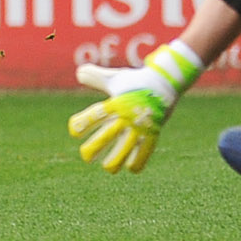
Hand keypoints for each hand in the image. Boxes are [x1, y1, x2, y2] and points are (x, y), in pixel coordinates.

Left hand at [68, 63, 182, 173]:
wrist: (166, 81)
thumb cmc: (136, 81)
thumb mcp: (115, 79)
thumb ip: (96, 78)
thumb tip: (79, 73)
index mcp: (115, 103)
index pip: (96, 114)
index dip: (83, 123)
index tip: (74, 132)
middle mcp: (126, 116)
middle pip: (107, 136)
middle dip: (94, 148)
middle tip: (86, 156)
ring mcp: (140, 127)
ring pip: (125, 149)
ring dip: (115, 160)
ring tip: (108, 167)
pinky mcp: (152, 133)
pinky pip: (145, 152)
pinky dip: (138, 162)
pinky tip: (130, 167)